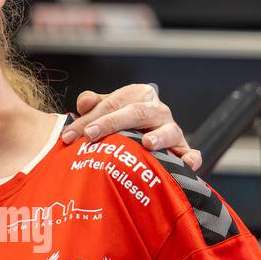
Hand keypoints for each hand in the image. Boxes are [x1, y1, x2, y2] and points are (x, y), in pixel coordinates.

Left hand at [62, 84, 201, 171]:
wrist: (146, 134)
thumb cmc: (120, 122)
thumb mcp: (106, 109)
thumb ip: (94, 104)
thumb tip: (84, 103)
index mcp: (138, 95)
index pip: (112, 102)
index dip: (89, 118)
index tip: (69, 135)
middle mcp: (157, 109)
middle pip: (135, 113)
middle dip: (110, 123)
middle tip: (90, 136)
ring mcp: (172, 129)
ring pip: (169, 130)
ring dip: (159, 136)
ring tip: (147, 144)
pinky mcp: (183, 149)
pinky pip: (191, 153)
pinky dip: (191, 158)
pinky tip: (187, 164)